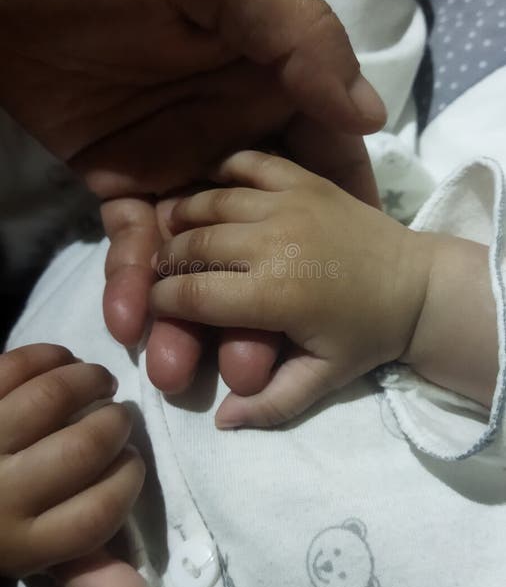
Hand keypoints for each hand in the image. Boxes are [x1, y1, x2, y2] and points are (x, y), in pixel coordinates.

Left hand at [0, 0, 383, 391]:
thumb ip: (298, 35)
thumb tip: (369, 116)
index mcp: (267, 73)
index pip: (321, 151)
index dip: (338, 218)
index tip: (348, 290)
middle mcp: (227, 121)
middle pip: (259, 222)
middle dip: (261, 296)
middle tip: (252, 362)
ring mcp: (169, 152)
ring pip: (196, 244)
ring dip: (191, 308)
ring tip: (181, 368)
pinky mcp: (112, 170)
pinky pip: (131, 236)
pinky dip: (131, 281)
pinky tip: (130, 320)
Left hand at [0, 344, 145, 586]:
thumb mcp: (29, 563)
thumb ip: (83, 575)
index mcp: (20, 545)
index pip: (97, 514)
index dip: (129, 480)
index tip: (133, 462)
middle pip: (82, 449)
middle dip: (116, 424)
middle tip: (120, 417)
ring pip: (51, 398)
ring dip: (90, 380)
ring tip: (100, 382)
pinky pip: (14, 366)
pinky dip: (49, 356)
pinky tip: (64, 361)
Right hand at [105, 126, 379, 397]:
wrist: (419, 286)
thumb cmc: (367, 336)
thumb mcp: (323, 379)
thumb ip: (271, 404)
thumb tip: (222, 423)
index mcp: (273, 295)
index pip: (191, 295)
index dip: (160, 301)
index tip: (155, 305)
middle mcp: (273, 243)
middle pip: (193, 245)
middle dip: (166, 260)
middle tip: (161, 270)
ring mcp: (289, 204)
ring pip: (213, 200)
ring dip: (185, 215)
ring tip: (174, 229)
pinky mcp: (305, 181)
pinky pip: (251, 163)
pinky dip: (225, 169)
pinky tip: (211, 182)